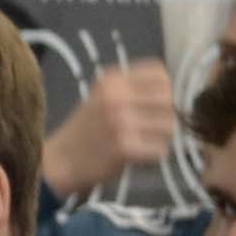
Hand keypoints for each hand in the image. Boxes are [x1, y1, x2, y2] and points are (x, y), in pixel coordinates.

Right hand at [41, 60, 181, 196]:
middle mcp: (115, 96)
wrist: (61, 161)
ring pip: (169, 127)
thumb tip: (174, 92)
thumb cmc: (88, 128)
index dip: (165, 91)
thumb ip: (134, 89)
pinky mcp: (124, 147)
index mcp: (111, 80)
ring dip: (161, 139)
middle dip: (166, 116)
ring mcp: (120, 121)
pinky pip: (160, 150)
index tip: (153, 105)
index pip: (161, 75)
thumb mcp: (104, 97)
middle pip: (169, 101)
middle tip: (150, 129)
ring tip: (142, 144)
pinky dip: (154, 158)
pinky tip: (138, 157)